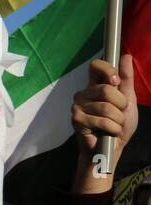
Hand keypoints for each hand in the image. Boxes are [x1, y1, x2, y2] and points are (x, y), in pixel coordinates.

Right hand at [72, 55, 137, 192]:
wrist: (112, 148)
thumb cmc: (118, 124)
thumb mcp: (128, 100)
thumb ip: (126, 79)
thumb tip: (125, 56)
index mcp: (95, 86)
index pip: (95, 67)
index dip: (108, 70)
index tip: (116, 81)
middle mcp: (83, 93)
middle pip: (107, 89)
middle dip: (121, 104)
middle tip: (119, 114)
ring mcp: (77, 107)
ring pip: (106, 107)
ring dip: (118, 120)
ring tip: (114, 126)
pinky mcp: (76, 120)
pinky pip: (102, 120)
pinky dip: (112, 128)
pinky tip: (109, 132)